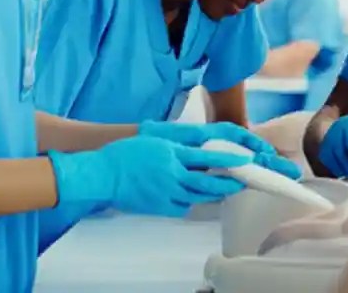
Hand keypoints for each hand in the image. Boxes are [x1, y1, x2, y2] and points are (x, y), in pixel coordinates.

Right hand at [49, 134, 250, 216]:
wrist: (103, 174)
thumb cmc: (124, 154)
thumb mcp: (153, 140)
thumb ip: (175, 145)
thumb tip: (193, 144)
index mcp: (172, 154)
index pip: (208, 158)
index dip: (228, 160)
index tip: (244, 160)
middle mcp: (172, 174)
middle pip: (207, 182)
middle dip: (228, 183)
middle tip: (241, 182)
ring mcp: (166, 192)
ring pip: (198, 196)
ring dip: (214, 194)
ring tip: (224, 190)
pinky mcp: (159, 207)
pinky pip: (181, 207)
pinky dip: (189, 202)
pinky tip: (193, 198)